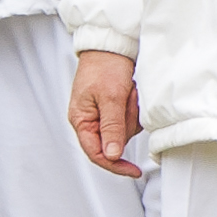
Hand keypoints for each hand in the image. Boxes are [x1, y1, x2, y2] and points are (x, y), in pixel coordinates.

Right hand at [69, 50, 141, 177]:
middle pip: (115, 141)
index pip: (96, 153)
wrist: (111, 45)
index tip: (133, 170)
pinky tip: (131, 92)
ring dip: (132, 113)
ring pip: (125, 130)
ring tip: (129, 91)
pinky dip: (134, 107)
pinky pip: (130, 119)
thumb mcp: (110, 98)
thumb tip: (112, 155)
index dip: (115, 165)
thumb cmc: (104, 66)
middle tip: (128, 99)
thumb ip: (111, 128)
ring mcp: (103, 114)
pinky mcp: (115, 108)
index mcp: (81, 120)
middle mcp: (90, 120)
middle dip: (126, 123)